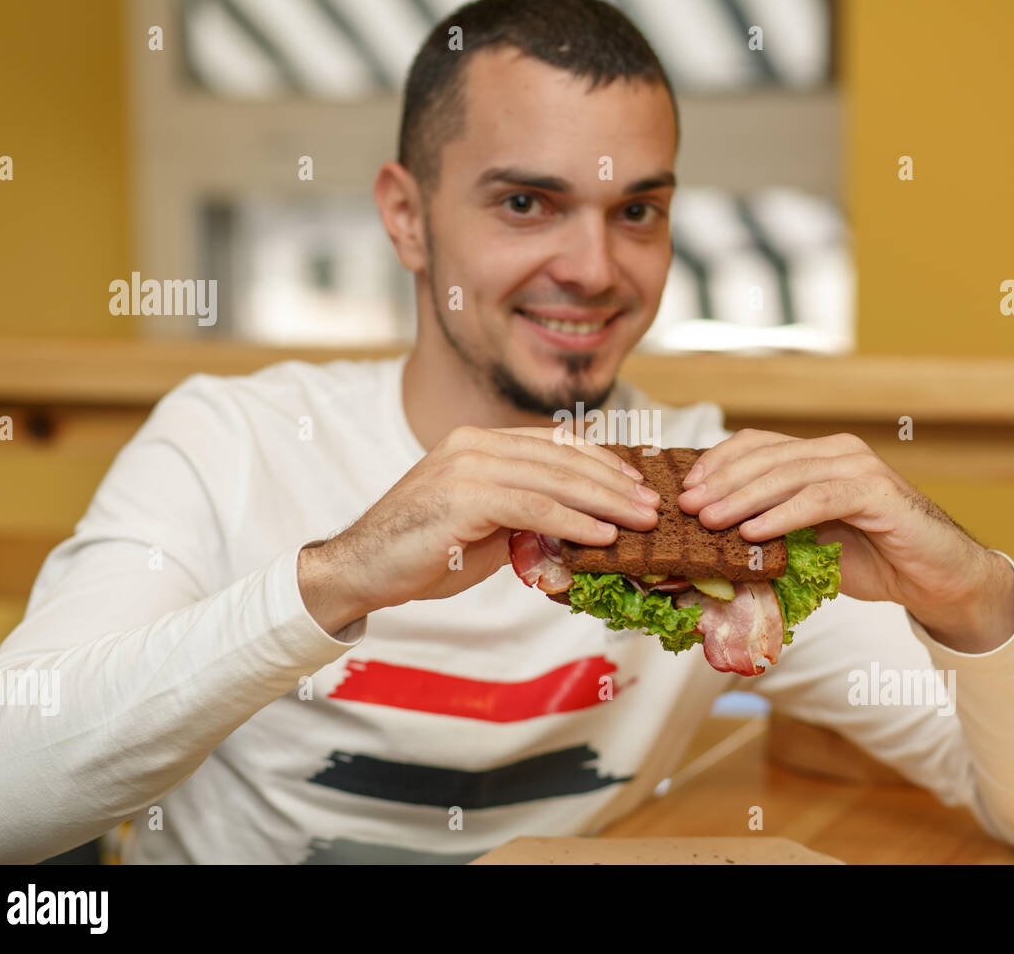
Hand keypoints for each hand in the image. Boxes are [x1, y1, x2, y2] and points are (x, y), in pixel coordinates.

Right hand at [299, 425, 658, 632]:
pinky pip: (534, 508)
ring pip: (555, 480)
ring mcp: (467, 466)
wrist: (360, 570)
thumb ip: (528, 519)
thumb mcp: (485, 529)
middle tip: (653, 506)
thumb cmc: (421, 553)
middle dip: (614, 484)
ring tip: (641, 522)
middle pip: (563, 459)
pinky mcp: (464, 496)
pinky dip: (574, 522)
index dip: (602, 464)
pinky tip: (603, 535)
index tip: (637, 485)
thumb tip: (582, 531)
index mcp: (479, 443)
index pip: (556, 445)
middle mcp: (474, 444)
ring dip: (605, 502)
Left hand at [675, 429, 1013, 650]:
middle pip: (765, 456)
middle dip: (720, 482)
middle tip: (688, 507)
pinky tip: (754, 531)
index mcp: (817, 456)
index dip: (717, 462)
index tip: (686, 489)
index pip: (756, 445)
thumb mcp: (808, 546)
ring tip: (711, 520)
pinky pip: (820, 499)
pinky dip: (783, 515)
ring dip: (744, 497)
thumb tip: (711, 546)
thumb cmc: (871, 561)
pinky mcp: (876, 493)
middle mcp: (836, 452)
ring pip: (788, 474)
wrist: (936, 579)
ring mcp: (858, 468)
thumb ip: (769, 535)